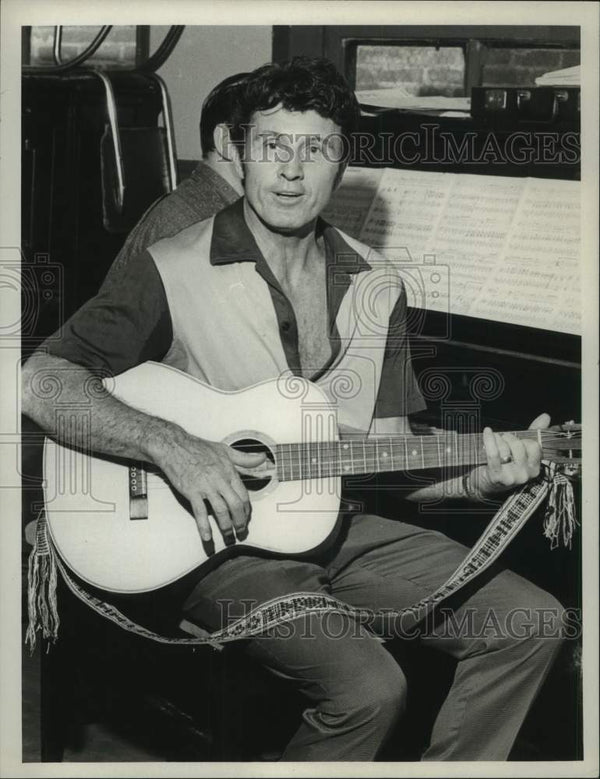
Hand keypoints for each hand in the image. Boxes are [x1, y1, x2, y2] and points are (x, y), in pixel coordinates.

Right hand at [152, 425, 267, 544]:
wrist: (175, 446)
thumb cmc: (199, 448)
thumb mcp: (225, 450)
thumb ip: (244, 458)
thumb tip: (262, 458)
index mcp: (229, 472)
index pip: (244, 495)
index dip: (247, 510)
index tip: (246, 517)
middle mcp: (220, 480)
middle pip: (236, 505)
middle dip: (240, 521)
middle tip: (241, 531)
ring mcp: (206, 487)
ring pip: (221, 511)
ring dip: (226, 527)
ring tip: (228, 536)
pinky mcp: (192, 492)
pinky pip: (200, 512)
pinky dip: (204, 526)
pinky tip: (208, 537)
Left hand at [470, 413, 549, 497]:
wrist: (485, 483)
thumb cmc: (504, 464)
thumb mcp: (520, 450)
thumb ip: (533, 433)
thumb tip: (546, 416)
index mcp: (534, 468)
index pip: (534, 446)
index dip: (524, 439)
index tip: (516, 439)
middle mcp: (525, 474)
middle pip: (519, 446)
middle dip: (508, 438)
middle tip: (502, 439)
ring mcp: (512, 477)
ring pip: (505, 449)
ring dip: (496, 440)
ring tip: (493, 441)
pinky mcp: (497, 477)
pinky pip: (494, 454)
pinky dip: (489, 440)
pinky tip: (487, 432)